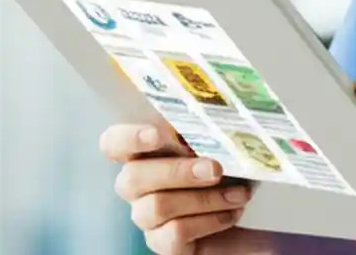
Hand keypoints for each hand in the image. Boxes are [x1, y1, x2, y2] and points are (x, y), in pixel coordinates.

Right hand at [100, 123, 251, 253]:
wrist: (242, 214)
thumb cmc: (226, 170)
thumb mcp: (219, 146)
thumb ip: (207, 131)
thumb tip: (217, 113)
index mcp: (144, 153)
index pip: (113, 143)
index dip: (129, 138)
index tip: (159, 135)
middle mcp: (137, 185)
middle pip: (133, 177)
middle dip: (178, 172)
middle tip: (216, 170)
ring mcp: (146, 215)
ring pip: (157, 206)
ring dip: (204, 198)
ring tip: (240, 194)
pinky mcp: (161, 242)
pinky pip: (175, 233)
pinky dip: (210, 221)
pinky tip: (232, 213)